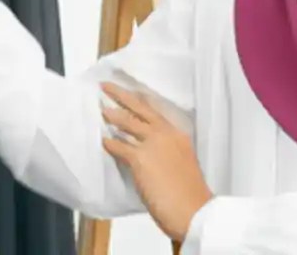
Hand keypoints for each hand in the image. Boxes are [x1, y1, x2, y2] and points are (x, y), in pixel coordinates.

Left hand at [100, 83, 212, 241]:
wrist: (194, 210)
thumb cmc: (190, 193)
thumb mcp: (182, 163)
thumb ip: (168, 153)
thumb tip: (153, 155)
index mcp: (179, 135)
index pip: (156, 112)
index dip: (141, 102)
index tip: (132, 93)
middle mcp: (166, 134)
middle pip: (140, 109)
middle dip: (122, 96)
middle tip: (106, 86)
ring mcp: (152, 144)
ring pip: (128, 123)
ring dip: (113, 115)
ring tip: (102, 109)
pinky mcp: (139, 159)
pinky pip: (119, 147)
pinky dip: (110, 143)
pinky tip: (104, 142)